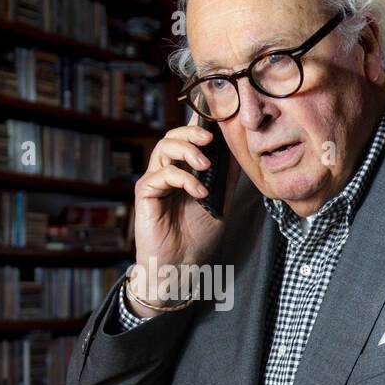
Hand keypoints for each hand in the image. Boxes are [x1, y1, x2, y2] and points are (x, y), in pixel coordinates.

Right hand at [128, 115, 233, 310]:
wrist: (181, 267)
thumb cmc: (197, 238)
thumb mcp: (221, 202)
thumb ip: (226, 177)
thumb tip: (239, 149)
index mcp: (183, 172)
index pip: (187, 139)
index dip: (199, 125)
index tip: (217, 117)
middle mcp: (166, 173)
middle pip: (172, 137)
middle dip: (192, 133)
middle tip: (210, 140)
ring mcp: (154, 182)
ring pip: (163, 148)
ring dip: (186, 151)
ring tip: (205, 166)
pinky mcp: (145, 194)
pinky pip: (161, 174)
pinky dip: (183, 179)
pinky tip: (199, 193)